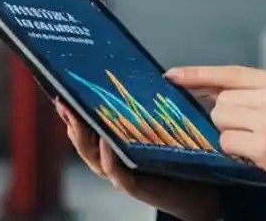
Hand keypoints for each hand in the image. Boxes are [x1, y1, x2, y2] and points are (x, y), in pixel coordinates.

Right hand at [56, 99, 223, 220]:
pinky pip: (116, 172)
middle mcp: (114, 160)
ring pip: (94, 157)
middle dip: (71, 122)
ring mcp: (121, 174)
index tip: (63, 92)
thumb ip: (151, 107)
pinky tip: (106, 142)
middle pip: (84, 141)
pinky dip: (108, 158)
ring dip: (84, 138)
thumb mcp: (162, 126)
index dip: (74, 112)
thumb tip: (152, 73)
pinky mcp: (135, 186)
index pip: (89, 127)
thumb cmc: (181, 157)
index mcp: (116, 145)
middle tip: (63, 101)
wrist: (202, 191)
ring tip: (78, 118)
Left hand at [165, 66, 265, 216]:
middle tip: (251, 135)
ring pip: (221, 120)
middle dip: (226, 119)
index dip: (199, 74)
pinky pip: (228, 143)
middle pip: (222, 100)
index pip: (231, 72)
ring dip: (231, 137)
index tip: (172, 76)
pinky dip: (237, 153)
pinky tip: (260, 158)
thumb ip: (264, 97)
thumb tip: (220, 99)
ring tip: (259, 147)